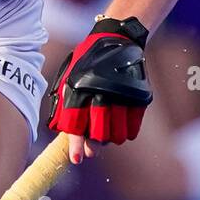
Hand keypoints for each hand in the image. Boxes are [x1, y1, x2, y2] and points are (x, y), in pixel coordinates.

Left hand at [47, 15, 152, 164]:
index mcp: (79, 89)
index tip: (77, 158)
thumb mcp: (69, 78)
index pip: (76, 124)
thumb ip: (64, 104)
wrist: (117, 41)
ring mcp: (122, 95)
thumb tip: (61, 132)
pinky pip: (133, 129)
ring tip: (108, 129)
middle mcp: (101, 93)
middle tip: (94, 142)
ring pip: (117, 135)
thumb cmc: (87, 64)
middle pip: (99, 135)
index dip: (75, 144)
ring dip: (110, 138)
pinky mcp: (139, 97)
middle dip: (95, 142)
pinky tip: (120, 124)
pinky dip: (126, 132)